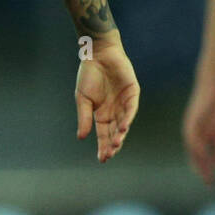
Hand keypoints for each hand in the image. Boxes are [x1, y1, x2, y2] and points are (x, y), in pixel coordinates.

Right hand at [74, 41, 139, 161]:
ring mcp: (124, 103)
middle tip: (108, 155)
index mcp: (101, 114)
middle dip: (112, 145)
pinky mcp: (133, 94)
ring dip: (120, 135)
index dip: (103, 146)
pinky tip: (123, 129)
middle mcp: (115, 111)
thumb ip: (83, 117)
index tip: (102, 159)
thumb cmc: (89, 75)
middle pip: (115, 132)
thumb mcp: (82, 99)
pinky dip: (127, 119)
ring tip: (115, 145)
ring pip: (124, 124)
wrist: (98, 55)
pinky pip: (131, 110)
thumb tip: (81, 137)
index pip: (104, 134)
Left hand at [182, 84, 214, 184]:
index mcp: (199, 136)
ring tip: (206, 173)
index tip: (210, 181)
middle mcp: (192, 134)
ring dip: (199, 161)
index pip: (199, 156)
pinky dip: (199, 148)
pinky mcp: (191, 121)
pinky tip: (204, 156)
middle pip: (195, 155)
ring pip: (193, 149)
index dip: (204, 168)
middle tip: (209, 182)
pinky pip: (193, 137)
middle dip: (202, 169)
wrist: (213, 89)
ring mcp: (190, 128)